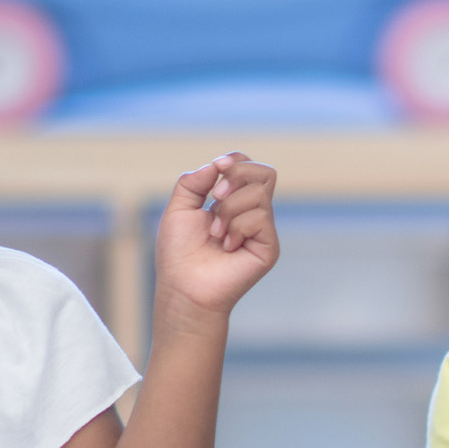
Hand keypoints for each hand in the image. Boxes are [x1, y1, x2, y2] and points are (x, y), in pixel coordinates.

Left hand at [155, 153, 280, 331]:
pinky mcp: (269, 246)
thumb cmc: (179, 253)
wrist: (183, 286)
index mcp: (233, 202)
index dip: (237, 160)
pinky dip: (237, 227)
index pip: (249, 167)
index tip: (218, 166)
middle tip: (215, 197)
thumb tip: (217, 165)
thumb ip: (194, 181)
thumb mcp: (179, 208)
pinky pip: (260, 217)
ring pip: (258, 194)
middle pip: (265, 172)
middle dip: (237, 175)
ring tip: (215, 233)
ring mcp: (263, 230)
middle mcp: (252, 213)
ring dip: (228, 210)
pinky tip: (227, 246)